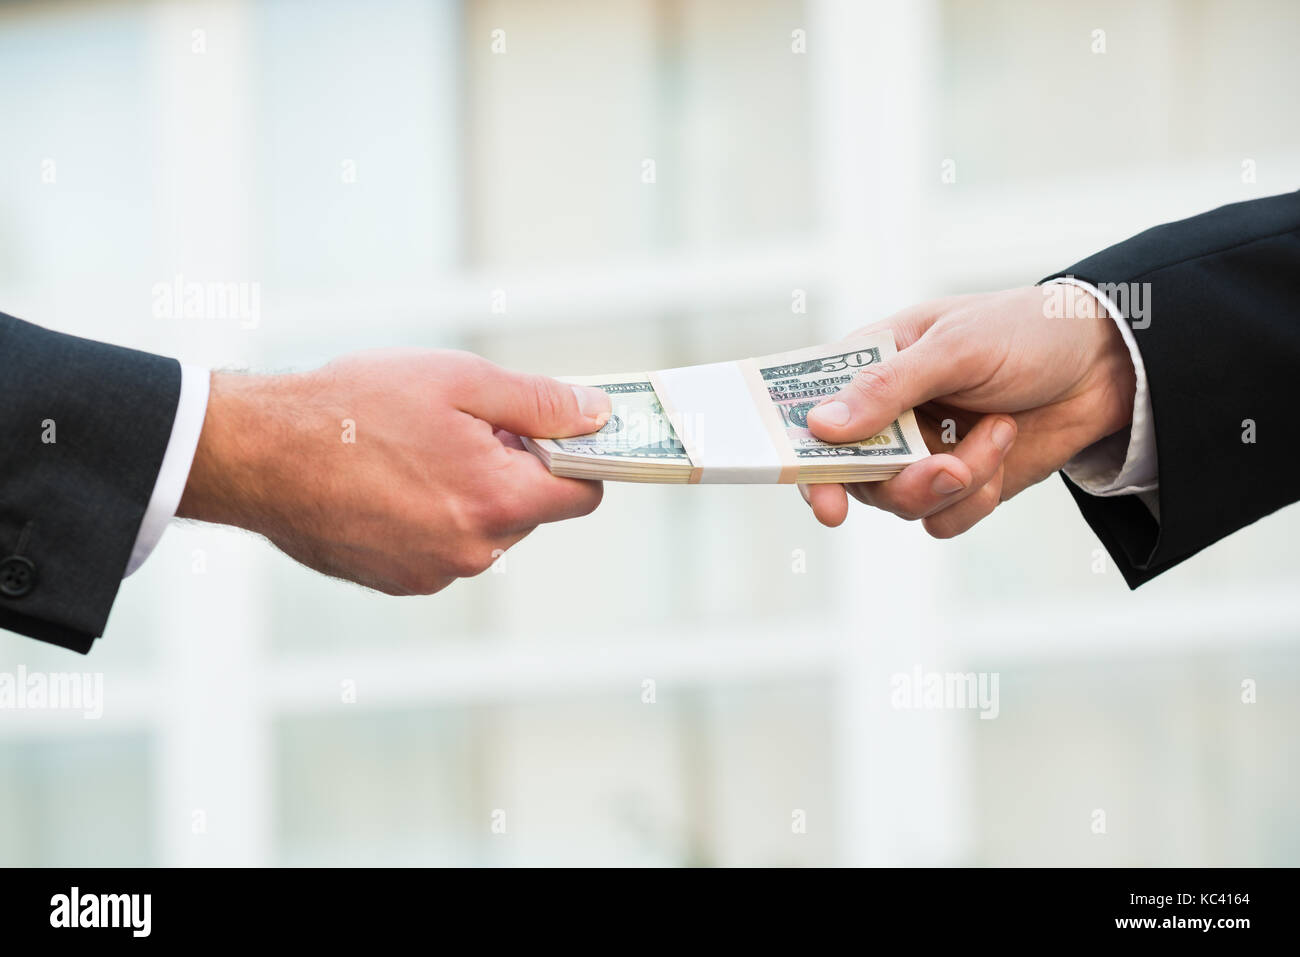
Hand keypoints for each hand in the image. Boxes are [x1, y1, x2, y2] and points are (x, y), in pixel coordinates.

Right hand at [177, 349, 610, 593]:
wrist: (261, 454)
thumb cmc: (354, 409)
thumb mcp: (459, 381)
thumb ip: (540, 403)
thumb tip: (596, 416)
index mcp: (499, 500)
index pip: (583, 493)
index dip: (573, 458)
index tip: (549, 433)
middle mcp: (474, 551)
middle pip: (528, 508)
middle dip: (509, 468)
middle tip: (458, 427)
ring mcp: (434, 573)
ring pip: (483, 529)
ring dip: (466, 493)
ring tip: (413, 452)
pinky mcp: (398, 582)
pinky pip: (441, 548)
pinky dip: (429, 517)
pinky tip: (388, 483)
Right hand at [800, 284, 1136, 535]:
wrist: (1112, 366)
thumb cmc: (1028, 332)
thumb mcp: (957, 347)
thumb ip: (887, 387)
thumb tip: (819, 426)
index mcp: (870, 365)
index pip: (811, 415)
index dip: (801, 458)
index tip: (823, 500)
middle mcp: (886, 415)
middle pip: (851, 475)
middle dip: (898, 482)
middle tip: (944, 472)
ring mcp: (920, 452)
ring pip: (898, 502)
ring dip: (950, 483)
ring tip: (997, 437)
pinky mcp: (959, 484)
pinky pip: (941, 519)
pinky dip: (974, 499)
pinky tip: (1004, 454)